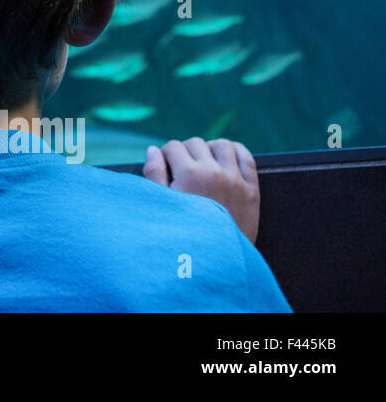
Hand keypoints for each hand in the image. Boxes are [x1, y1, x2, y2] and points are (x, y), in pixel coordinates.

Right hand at [143, 137, 259, 242]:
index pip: (173, 147)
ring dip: (210, 149)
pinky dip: (236, 152)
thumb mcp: (163, 205)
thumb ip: (154, 174)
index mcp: (190, 174)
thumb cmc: (184, 234)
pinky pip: (246, 157)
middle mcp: (214, 172)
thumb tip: (153, 150)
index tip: (165, 167)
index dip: (165, 155)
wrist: (216, 261)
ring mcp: (236, 180)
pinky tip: (225, 159)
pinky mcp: (252, 190)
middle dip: (185, 152)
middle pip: (195, 143)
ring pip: (222, 145)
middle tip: (181, 169)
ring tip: (203, 162)